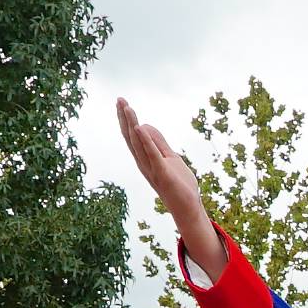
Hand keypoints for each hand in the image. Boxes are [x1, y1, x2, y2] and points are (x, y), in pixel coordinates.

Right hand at [116, 99, 222, 277]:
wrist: (188, 208)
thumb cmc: (179, 185)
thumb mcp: (170, 158)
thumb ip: (159, 142)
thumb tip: (144, 125)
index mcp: (145, 159)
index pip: (133, 136)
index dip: (127, 120)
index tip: (121, 103)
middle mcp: (144, 163)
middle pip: (131, 137)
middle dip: (125, 118)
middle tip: (119, 99)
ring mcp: (152, 169)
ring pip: (138, 143)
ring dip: (132, 124)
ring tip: (126, 107)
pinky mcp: (163, 173)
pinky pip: (152, 155)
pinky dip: (145, 141)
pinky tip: (139, 127)